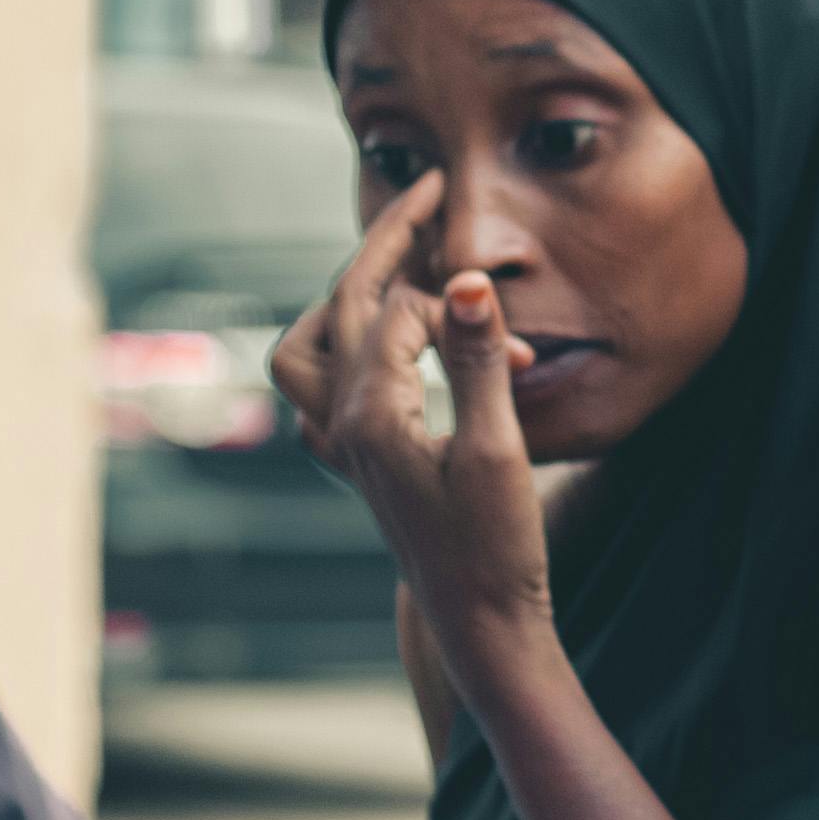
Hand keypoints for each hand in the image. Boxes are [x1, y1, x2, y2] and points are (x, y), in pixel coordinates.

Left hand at [270, 172, 562, 698]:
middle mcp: (342, 426)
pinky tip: (383, 351)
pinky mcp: (359, 462)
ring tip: (393, 269)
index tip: (511, 336)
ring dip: (344, 300)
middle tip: (427, 196)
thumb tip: (467, 282)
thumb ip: (478, 362)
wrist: (481, 624)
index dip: (456, 305)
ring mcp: (343, 446)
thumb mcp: (499, 451)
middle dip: (385, 247)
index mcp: (369, 417)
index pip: (397, 312)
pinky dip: (342, 355)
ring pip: (307, 349)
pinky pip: (320, 393)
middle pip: (340, 307)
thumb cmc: (495, 547)